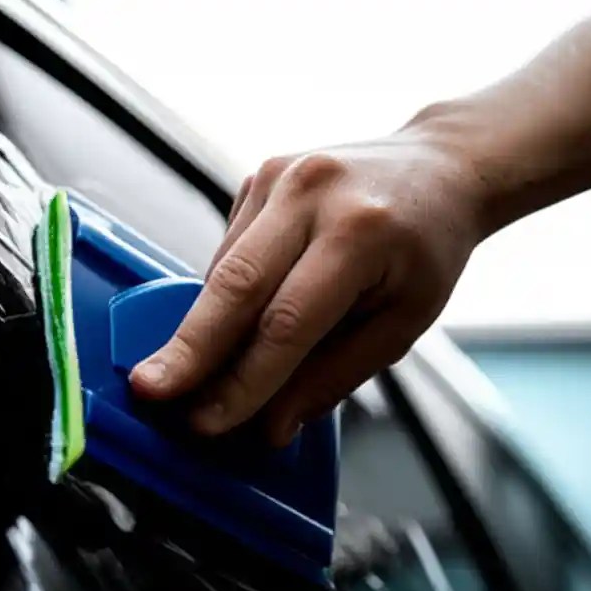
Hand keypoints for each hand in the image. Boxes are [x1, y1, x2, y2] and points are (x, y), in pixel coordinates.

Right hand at [128, 129, 489, 445]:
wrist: (441, 165)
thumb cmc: (428, 248)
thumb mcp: (404, 322)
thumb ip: (335, 375)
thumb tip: (270, 424)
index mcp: (361, 232)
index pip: (286, 322)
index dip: (243, 380)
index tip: (208, 422)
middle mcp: (312, 193)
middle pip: (234, 286)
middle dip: (189, 348)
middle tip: (149, 392)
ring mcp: (280, 176)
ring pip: (224, 270)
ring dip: (206, 328)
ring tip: (190, 375)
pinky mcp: (259, 176)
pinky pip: (229, 249)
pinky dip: (225, 295)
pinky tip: (235, 319)